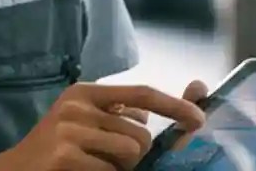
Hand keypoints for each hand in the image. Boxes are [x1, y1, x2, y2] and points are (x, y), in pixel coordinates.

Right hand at [0, 83, 205, 170]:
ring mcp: (69, 130)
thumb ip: (122, 115)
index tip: (198, 119)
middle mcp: (77, 106)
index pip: (142, 94)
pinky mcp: (65, 156)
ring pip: (130, 152)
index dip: (175, 106)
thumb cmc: (56, 151)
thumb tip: (178, 106)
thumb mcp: (86, 122)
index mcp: (86, 92)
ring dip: (122, 168)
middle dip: (136, 155)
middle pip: (140, 133)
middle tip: (107, 161)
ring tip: (94, 166)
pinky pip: (110, 170)